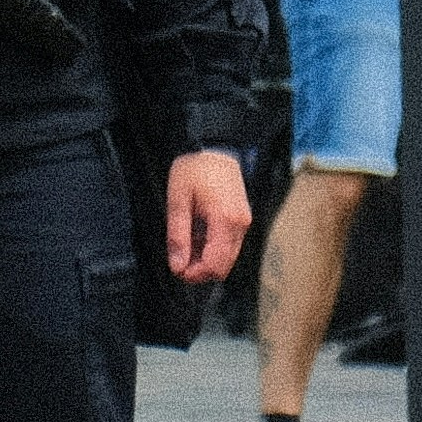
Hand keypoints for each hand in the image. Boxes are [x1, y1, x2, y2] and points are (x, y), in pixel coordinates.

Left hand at [163, 148, 252, 286]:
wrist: (214, 146)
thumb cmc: (194, 169)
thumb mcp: (178, 201)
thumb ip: (178, 236)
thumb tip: (177, 266)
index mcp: (225, 221)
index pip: (215, 264)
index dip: (195, 275)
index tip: (177, 271)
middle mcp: (240, 225)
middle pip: (224, 266)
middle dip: (201, 271)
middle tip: (179, 263)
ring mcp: (244, 222)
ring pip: (228, 258)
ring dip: (207, 261)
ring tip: (185, 249)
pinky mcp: (242, 218)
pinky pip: (230, 244)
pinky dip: (213, 249)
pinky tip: (197, 239)